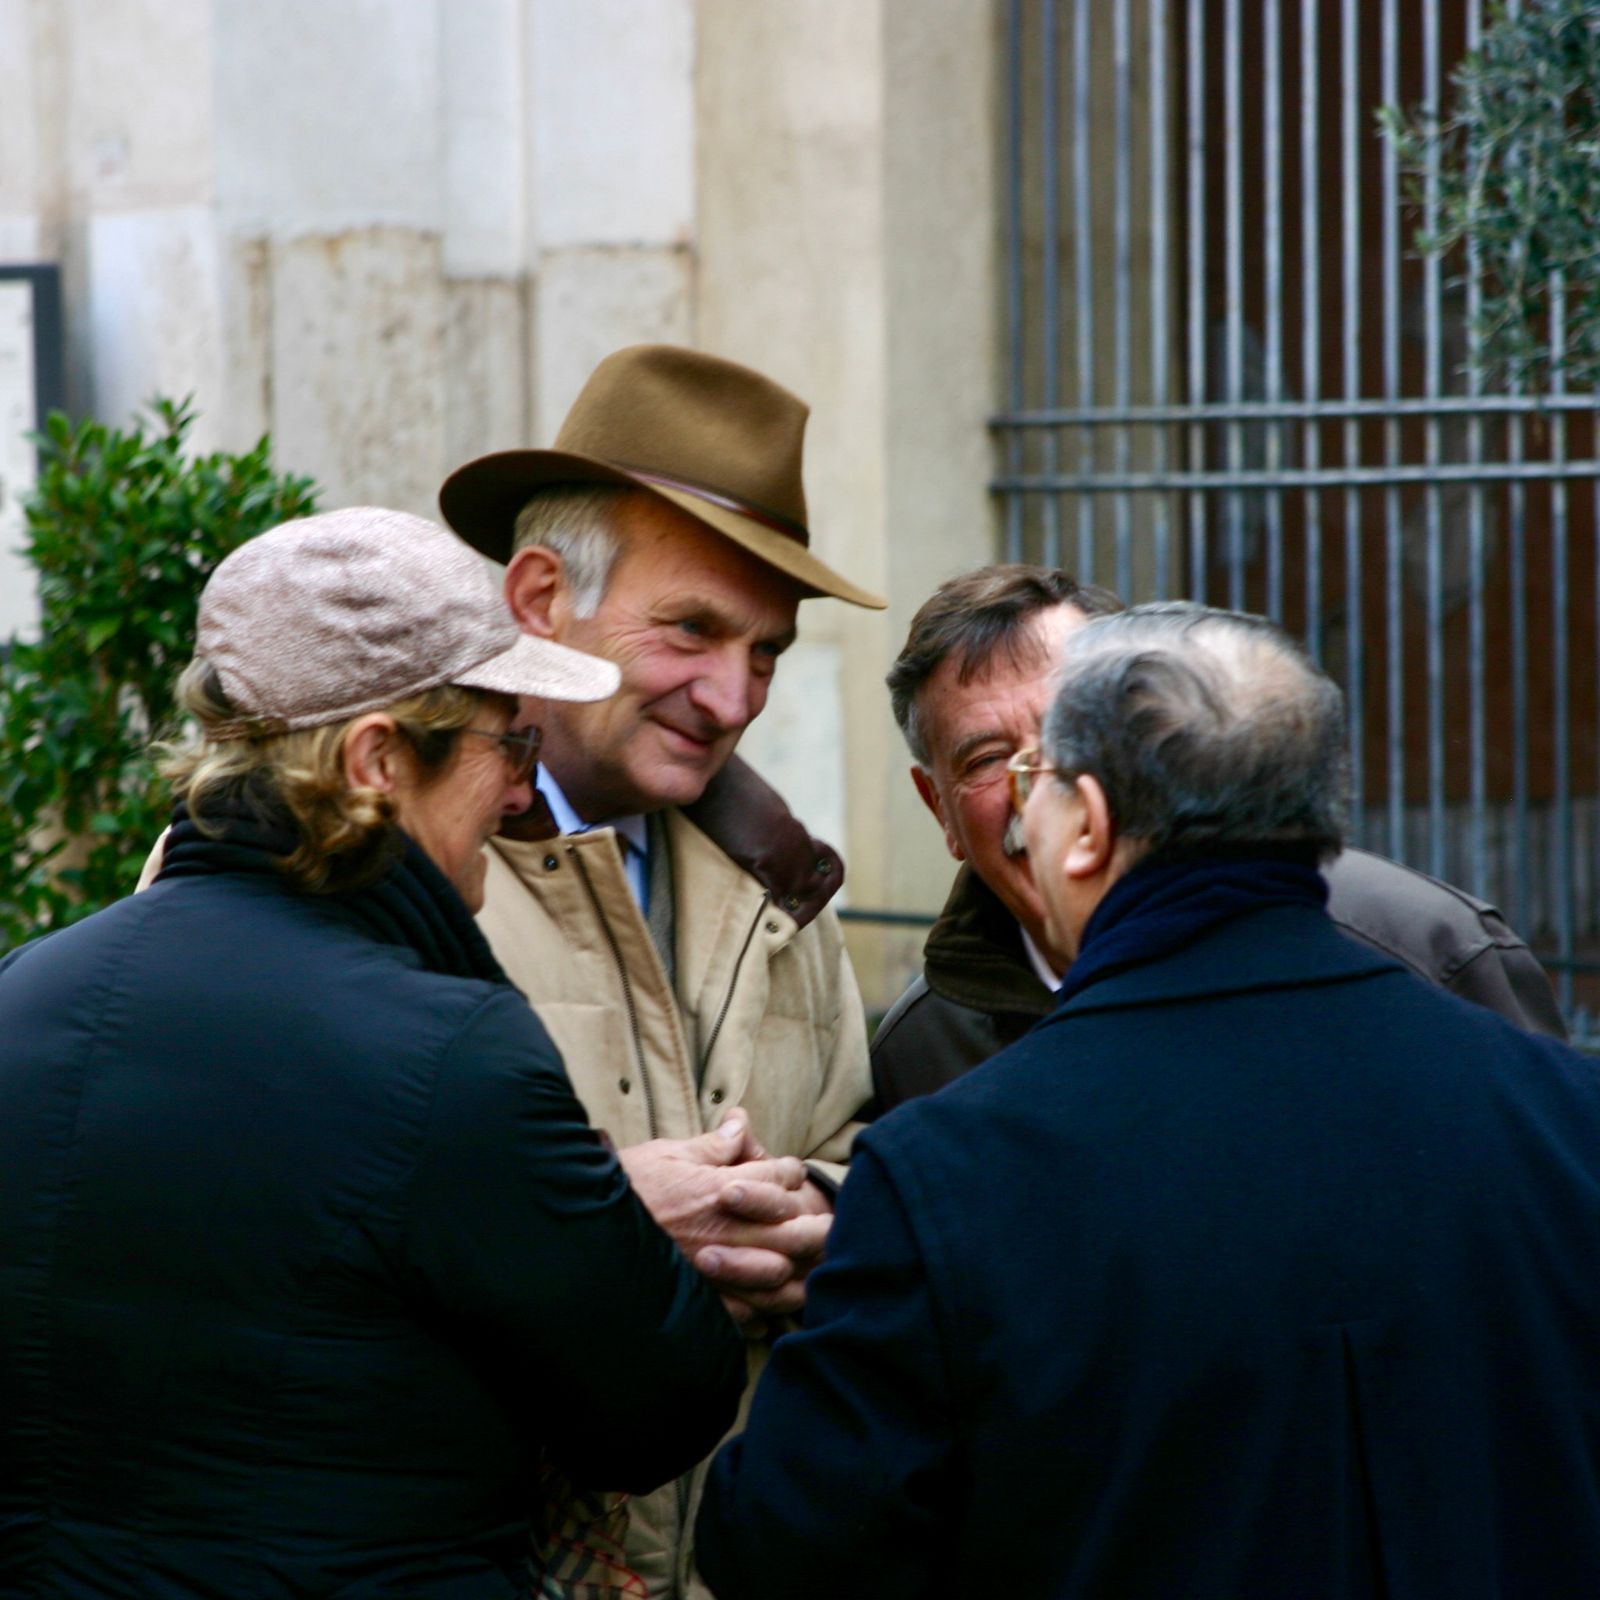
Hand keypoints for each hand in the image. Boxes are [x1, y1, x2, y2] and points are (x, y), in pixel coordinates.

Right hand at [617, 1114, 831, 1328]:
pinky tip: (770, 1311)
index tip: (792, 1174)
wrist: (585, 1237)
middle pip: (791, 1230)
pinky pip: (745, 1312)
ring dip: (800, 1274)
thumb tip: (739, 1125)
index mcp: (719, 1189)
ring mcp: (715, 1270)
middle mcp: (725, 1230)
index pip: (777, 1178)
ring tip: (814, 1273)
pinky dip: (763, 1312)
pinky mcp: (700, 1300)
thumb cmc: (623, 1189)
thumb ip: (711, 1146)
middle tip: (831, 1226)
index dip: (790, 1172)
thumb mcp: (667, 1155)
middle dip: (816, 1226)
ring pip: (777, 1276)